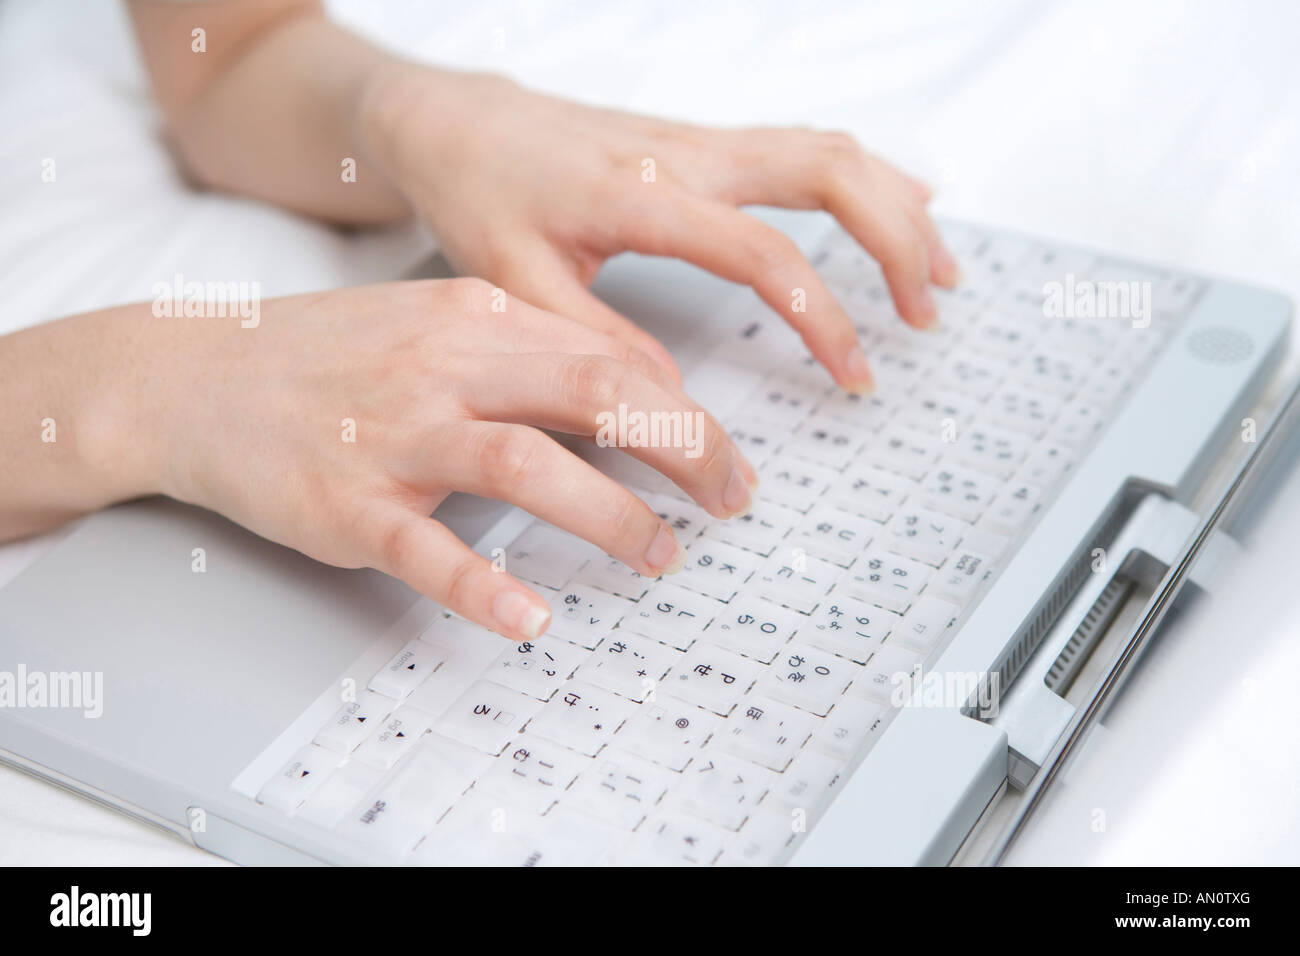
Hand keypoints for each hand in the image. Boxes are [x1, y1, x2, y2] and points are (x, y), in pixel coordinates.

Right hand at [135, 280, 756, 640]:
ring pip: (524, 465)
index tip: (726, 458)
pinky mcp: (343, 505)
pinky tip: (530, 616)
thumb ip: (524, 350)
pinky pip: (424, 547)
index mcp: (474, 317)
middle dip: (684, 450)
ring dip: (610, 516)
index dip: (685, 412)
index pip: (609, 357)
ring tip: (659, 555)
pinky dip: (482, 584)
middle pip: (592, 395)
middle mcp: (442, 367)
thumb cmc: (326, 356)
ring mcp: (392, 436)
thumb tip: (626, 390)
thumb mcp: (433, 322)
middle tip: (730, 501)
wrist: (192, 376)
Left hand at [362, 68, 960, 391]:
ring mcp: (700, 139)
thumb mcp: (515, 284)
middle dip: (897, 240)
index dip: (824, 314)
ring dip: (896, 204)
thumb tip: (671, 403)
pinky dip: (866, 177)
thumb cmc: (480, 194)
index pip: (762, 251)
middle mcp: (684, 153)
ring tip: (937, 271)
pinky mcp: (704, 141)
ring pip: (828, 148)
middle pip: (828, 171)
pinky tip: (898, 204)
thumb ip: (595, 344)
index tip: (855, 372)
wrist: (457, 123)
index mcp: (638, 193)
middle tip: (925, 313)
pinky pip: (806, 145)